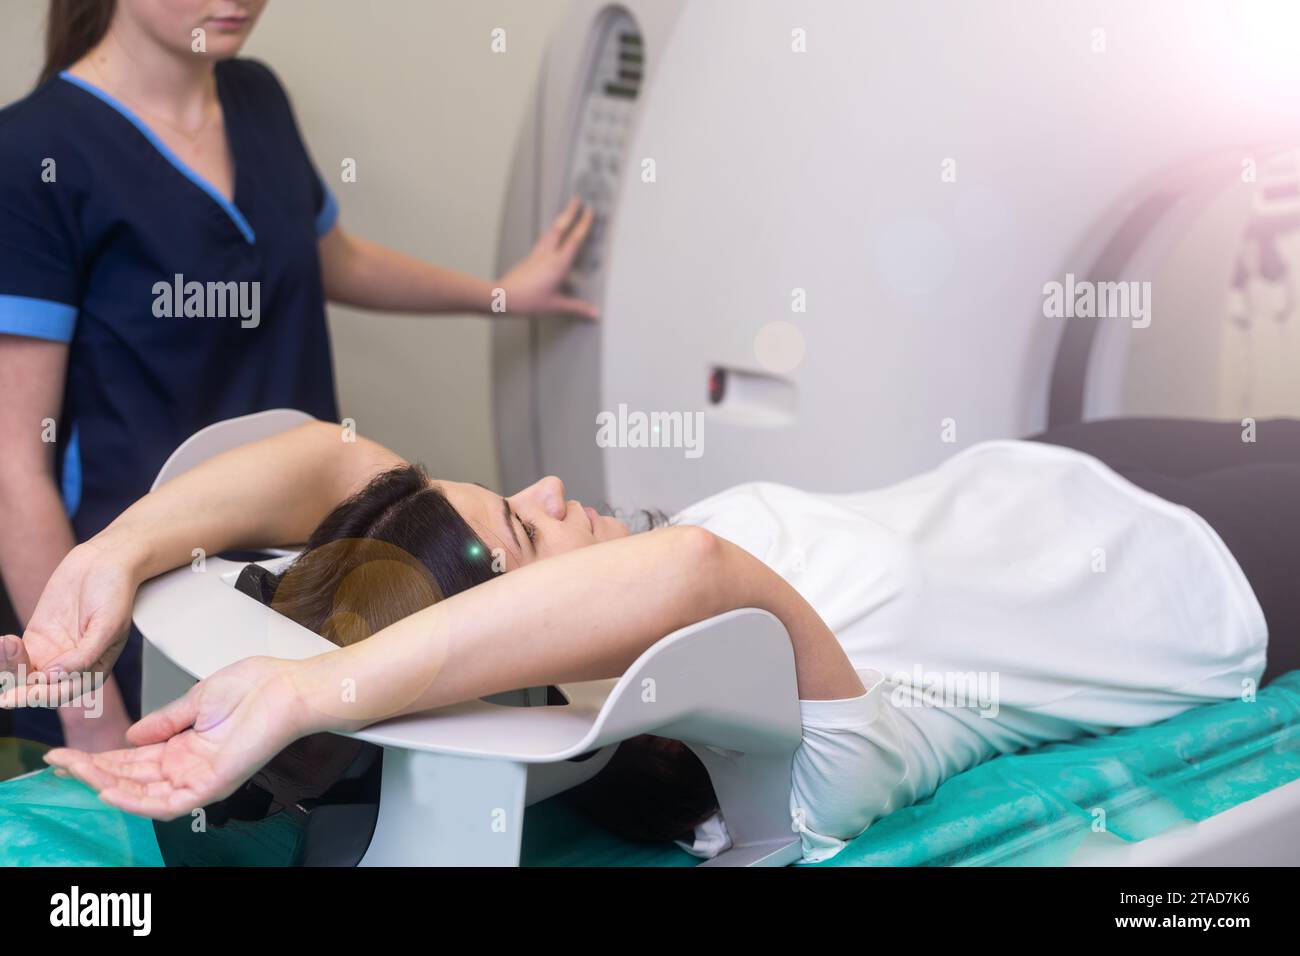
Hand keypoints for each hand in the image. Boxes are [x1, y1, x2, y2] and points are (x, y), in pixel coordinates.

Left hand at [0, 538, 138, 707]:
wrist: (103, 562)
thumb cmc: (115, 592)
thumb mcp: (108, 625)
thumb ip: (84, 656)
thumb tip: (54, 676)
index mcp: (94, 669)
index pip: (64, 691)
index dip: (44, 696)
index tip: (26, 692)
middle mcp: (71, 666)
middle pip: (39, 687)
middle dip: (20, 688)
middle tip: (5, 689)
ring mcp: (52, 653)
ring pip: (23, 674)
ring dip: (8, 668)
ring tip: (6, 646)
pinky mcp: (36, 638)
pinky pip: (15, 655)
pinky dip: (5, 653)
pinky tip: (4, 643)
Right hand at [43, 656, 309, 819]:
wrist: (288, 688)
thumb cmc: (256, 687)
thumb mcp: (197, 700)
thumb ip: (164, 721)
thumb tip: (132, 736)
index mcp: (184, 745)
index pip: (133, 760)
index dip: (99, 757)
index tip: (68, 751)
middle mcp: (189, 766)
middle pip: (132, 778)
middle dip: (93, 771)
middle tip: (60, 761)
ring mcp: (200, 777)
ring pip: (144, 794)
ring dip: (108, 784)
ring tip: (77, 773)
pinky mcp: (213, 785)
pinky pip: (169, 803)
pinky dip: (138, 800)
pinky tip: (110, 789)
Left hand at [499, 196, 599, 319]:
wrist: (503, 298)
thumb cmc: (528, 301)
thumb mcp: (556, 306)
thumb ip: (577, 308)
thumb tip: (594, 313)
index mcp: (558, 264)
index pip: (574, 239)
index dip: (583, 224)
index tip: (589, 211)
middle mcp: (547, 255)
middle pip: (560, 227)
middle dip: (570, 211)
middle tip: (576, 199)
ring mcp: (537, 255)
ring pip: (550, 232)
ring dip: (559, 220)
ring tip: (565, 213)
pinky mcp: (529, 259)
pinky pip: (542, 241)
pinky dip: (550, 233)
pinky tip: (550, 237)